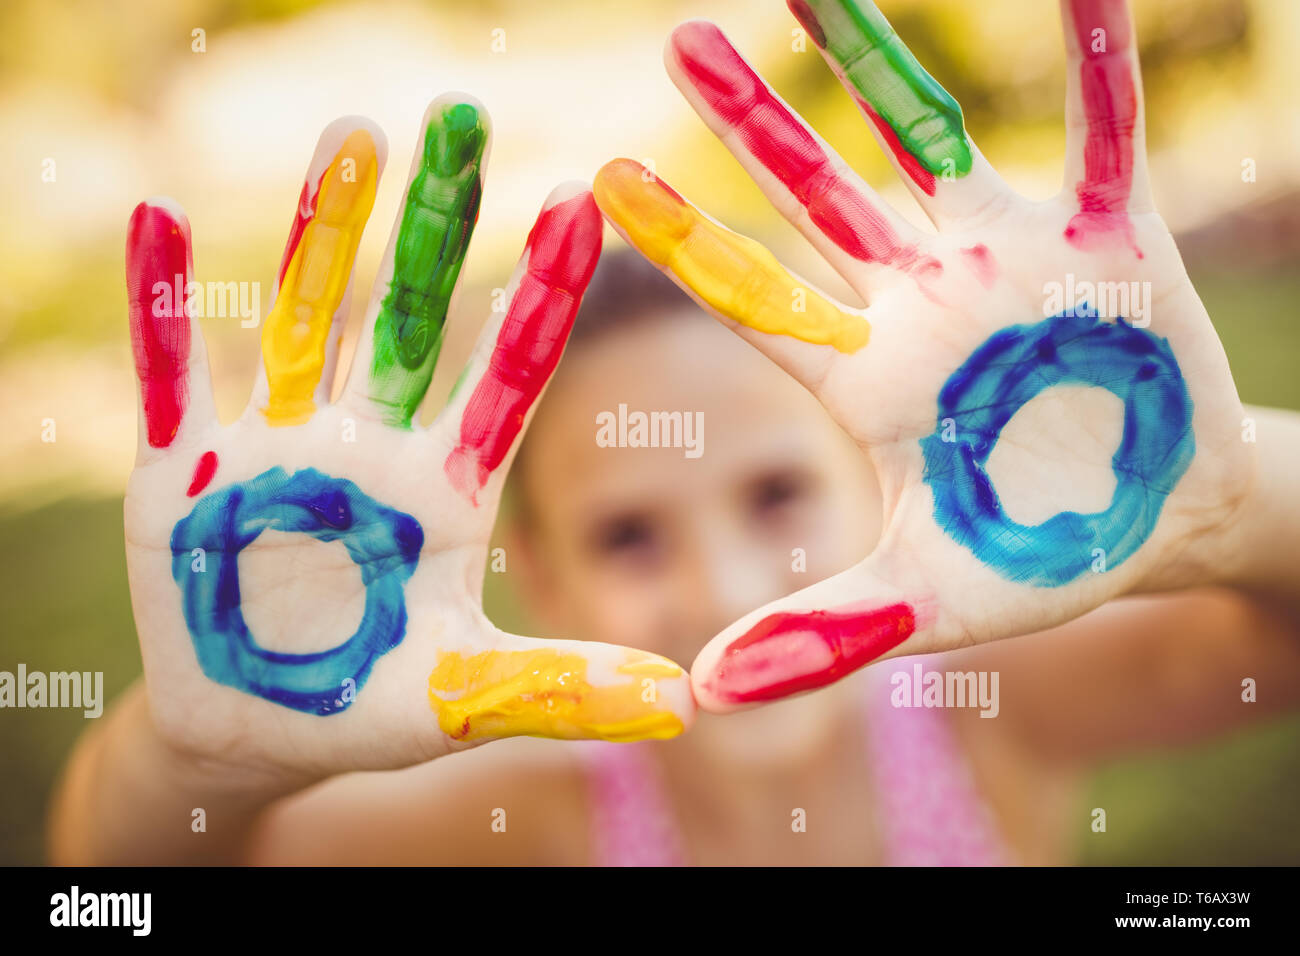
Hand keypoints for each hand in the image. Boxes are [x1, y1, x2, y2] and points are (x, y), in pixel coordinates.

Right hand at [124, 96, 692, 778]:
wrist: (257, 729)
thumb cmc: (370, 708)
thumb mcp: (467, 697)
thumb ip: (561, 688)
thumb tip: (688, 701)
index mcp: (445, 490)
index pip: (503, 377)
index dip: (539, 297)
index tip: (580, 205)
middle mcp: (368, 446)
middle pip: (405, 318)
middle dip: (431, 225)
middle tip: (463, 116)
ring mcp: (275, 448)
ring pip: (304, 322)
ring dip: (319, 232)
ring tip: (352, 134)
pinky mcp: (184, 469)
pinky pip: (172, 377)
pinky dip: (161, 308)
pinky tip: (155, 223)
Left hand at [594, 0, 1253, 709]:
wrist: (1168, 519)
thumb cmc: (1040, 559)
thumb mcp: (932, 600)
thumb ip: (825, 631)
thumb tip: (703, 694)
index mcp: (869, 377)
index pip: (759, 302)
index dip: (683, 246)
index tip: (598, 184)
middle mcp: (921, 300)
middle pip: (817, 197)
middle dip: (753, 123)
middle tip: (678, 42)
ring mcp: (1009, 258)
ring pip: (926, 143)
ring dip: (873, 64)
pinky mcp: (1108, 235)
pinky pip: (1105, 133)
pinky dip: (1099, 63)